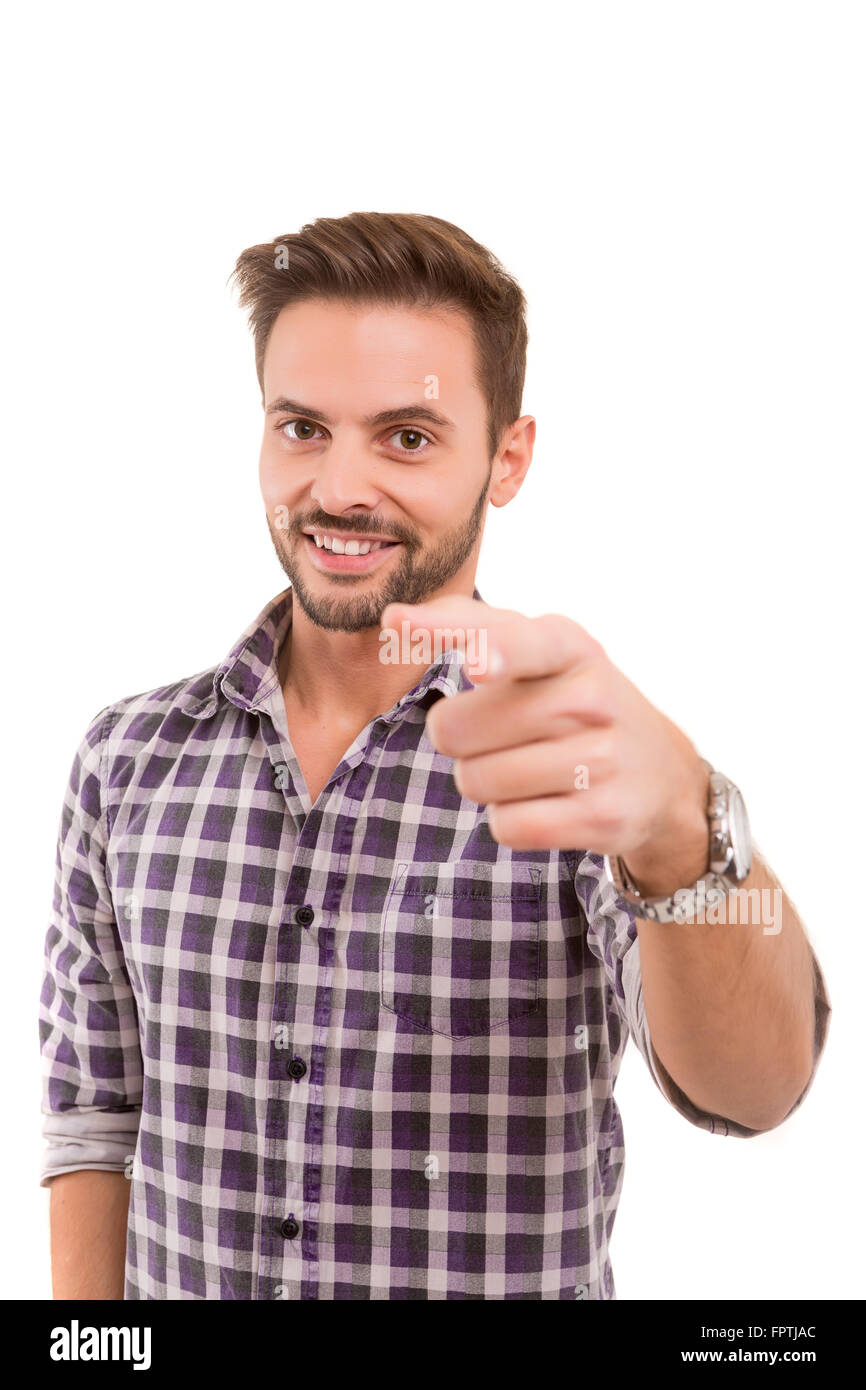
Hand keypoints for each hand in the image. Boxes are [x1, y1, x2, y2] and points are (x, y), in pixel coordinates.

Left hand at [380, 595, 709, 896]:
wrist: (662, 773)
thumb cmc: (573, 699)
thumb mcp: (541, 649)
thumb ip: (469, 624)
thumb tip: (395, 619)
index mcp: (567, 645)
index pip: (516, 641)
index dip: (488, 650)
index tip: (474, 666)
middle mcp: (590, 696)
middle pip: (453, 729)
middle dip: (463, 739)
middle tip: (510, 734)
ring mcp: (601, 758)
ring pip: (475, 781)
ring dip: (487, 781)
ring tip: (534, 767)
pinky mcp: (603, 816)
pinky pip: (507, 825)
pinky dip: (512, 819)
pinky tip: (549, 802)